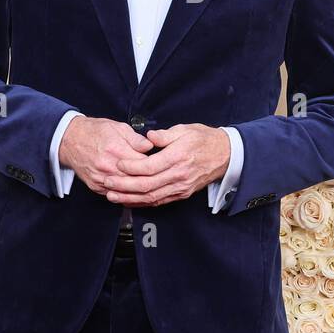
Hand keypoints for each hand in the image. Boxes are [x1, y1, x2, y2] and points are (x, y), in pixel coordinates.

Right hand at [58, 116, 155, 197]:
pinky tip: (134, 192)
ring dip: (138, 190)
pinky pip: (115, 195)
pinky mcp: (96, 186)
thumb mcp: (118, 127)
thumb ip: (136, 139)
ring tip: (149, 187)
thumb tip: (150, 146)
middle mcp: (108, 166)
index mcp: (116, 150)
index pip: (143, 164)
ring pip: (126, 191)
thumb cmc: (94, 131)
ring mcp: (101, 179)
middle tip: (158, 178)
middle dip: (149, 179)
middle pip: (136, 180)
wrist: (70, 140)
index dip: (155, 165)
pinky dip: (125, 194)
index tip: (161, 164)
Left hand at [101, 123, 231, 208]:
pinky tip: (130, 201)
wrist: (226, 155)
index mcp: (178, 157)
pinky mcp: (181, 194)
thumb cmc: (204, 140)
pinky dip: (143, 203)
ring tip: (113, 196)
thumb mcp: (185, 129)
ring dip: (130, 198)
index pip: (150, 166)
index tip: (118, 163)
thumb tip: (148, 136)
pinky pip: (159, 201)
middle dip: (124, 186)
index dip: (131, 166)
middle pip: (147, 185)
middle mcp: (179, 175)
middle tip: (108, 183)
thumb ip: (165, 135)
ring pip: (151, 197)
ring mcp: (180, 187)